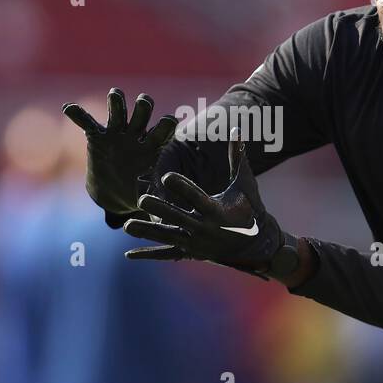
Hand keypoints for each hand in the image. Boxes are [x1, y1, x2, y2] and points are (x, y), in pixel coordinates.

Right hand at [62, 88, 177, 215]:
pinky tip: (68, 108)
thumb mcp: (148, 196)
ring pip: (118, 111)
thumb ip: (156, 203)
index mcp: (153, 146)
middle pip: (142, 114)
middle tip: (144, 103)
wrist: (115, 190)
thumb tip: (166, 223)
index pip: (163, 130)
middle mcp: (136, 134)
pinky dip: (78, 115)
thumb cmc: (137, 190)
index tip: (170, 120)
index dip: (166, 125)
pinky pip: (87, 122)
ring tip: (116, 94)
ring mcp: (116, 133)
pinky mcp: (97, 136)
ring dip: (117, 102)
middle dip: (144, 107)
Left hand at [122, 131, 300, 280]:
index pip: (196, 197)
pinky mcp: (190, 253)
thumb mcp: (244, 183)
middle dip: (160, 209)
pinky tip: (128, 254)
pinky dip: (148, 254)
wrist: (255, 243)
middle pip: (178, 218)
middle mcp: (205, 229)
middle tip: (141, 199)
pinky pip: (166, 254)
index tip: (166, 176)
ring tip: (127, 225)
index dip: (182, 187)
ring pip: (168, 237)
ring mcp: (196, 243)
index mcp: (217, 211)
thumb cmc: (249, 208)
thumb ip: (237, 157)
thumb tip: (235, 128)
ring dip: (147, 232)